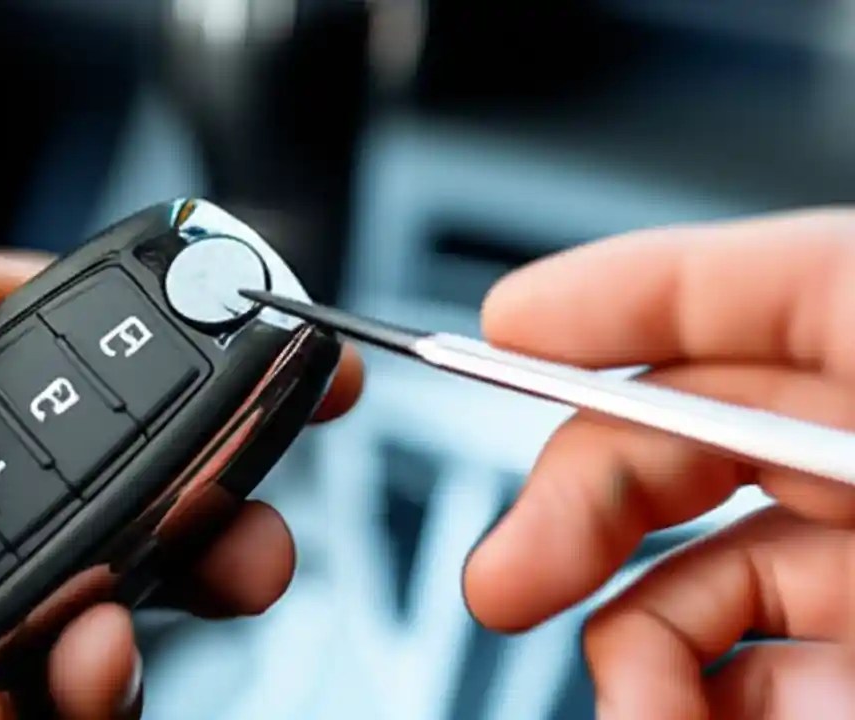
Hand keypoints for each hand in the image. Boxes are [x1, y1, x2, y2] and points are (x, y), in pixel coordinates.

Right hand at [463, 211, 854, 718]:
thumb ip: (749, 381)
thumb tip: (560, 412)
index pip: (772, 282)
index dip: (618, 294)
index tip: (503, 329)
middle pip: (704, 432)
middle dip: (580, 504)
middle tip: (505, 581)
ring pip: (720, 570)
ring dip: (641, 644)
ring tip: (636, 709)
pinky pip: (772, 664)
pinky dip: (709, 696)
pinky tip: (693, 718)